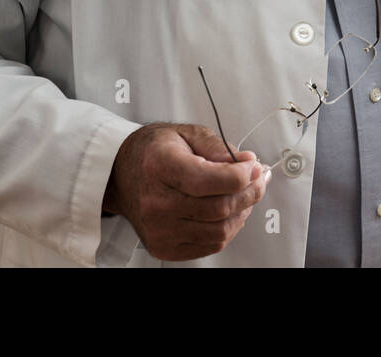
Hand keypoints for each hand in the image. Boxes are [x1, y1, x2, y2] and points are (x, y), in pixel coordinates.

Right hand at [103, 122, 269, 260]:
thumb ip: (219, 148)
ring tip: (245, 193)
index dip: (241, 175)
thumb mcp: (188, 134)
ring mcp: (159, 230)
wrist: (121, 175)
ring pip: (220, 231)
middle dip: (250, 192)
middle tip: (259, 178)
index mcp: (160, 168)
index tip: (253, 166)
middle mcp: (156, 204)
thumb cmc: (155, 152)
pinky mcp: (164, 247)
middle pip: (219, 208)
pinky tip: (229, 211)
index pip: (210, 181)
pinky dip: (228, 228)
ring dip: (242, 212)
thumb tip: (248, 164)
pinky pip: (211, 245)